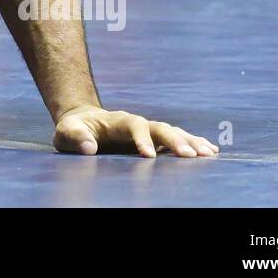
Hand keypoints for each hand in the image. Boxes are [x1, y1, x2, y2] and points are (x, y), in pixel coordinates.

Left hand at [53, 105, 218, 157]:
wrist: (84, 123)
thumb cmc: (74, 129)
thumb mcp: (67, 132)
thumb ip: (75, 137)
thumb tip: (88, 147)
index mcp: (117, 120)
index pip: (134, 125)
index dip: (142, 139)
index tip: (149, 156)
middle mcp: (138, 123)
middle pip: (160, 127)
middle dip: (175, 140)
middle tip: (191, 156)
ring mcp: (148, 130)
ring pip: (173, 132)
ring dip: (190, 141)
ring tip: (208, 154)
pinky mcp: (154, 140)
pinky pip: (177, 140)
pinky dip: (193, 143)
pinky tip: (210, 151)